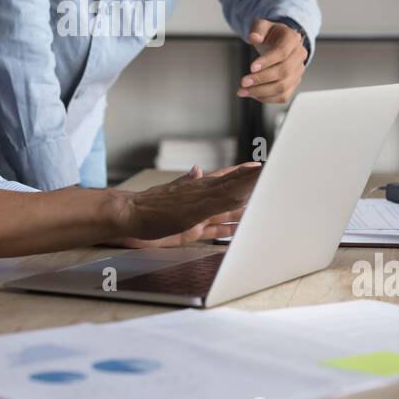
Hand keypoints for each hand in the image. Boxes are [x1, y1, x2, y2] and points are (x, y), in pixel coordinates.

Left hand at [115, 163, 259, 245]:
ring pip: (225, 212)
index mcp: (207, 190)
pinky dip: (226, 230)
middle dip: (250, 190)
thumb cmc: (159, 210)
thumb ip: (222, 194)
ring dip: (241, 212)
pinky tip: (233, 229)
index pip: (235, 180)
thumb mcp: (196, 203)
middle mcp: (204, 200)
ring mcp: (197, 215)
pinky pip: (214, 230)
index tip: (265, 167)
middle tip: (269, 186)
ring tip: (259, 210)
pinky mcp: (190, 231)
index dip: (250, 174)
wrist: (129, 219)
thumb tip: (246, 177)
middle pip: (233, 193)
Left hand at [238, 18, 306, 103]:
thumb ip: (258, 29)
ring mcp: (298, 71)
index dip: (267, 61)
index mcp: (292, 39)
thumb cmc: (271, 34)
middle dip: (261, 79)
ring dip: (261, 92)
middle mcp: (299, 56)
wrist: (280, 42)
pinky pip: (283, 96)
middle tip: (244, 82)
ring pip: (283, 87)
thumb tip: (254, 37)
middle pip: (283, 72)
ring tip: (244, 91)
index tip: (251, 67)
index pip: (282, 52)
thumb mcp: (262, 25)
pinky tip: (253, 94)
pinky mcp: (294, 83)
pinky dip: (267, 98)